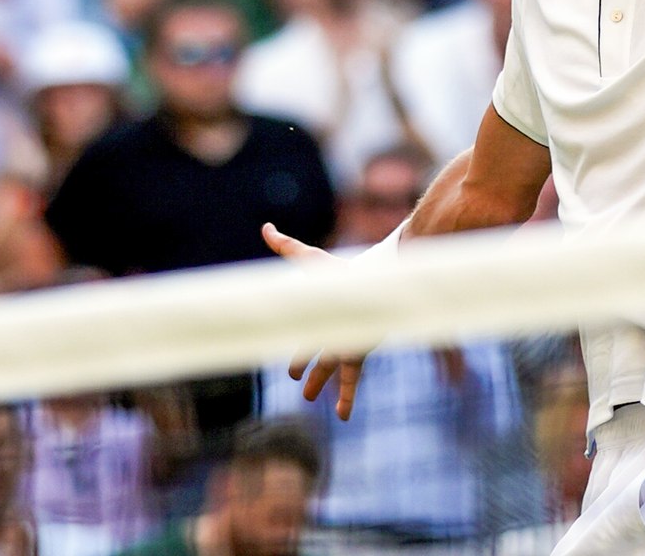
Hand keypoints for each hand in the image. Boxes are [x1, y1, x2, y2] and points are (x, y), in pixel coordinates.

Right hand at [262, 223, 368, 420]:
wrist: (378, 282)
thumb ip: (288, 245)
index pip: (304, 331)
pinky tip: (342, 417)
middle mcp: (332, 329)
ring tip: (311, 399)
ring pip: (330, 370)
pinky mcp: (358, 352)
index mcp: (321, 312)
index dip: (297, 345)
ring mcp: (345, 342)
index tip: (290, 362)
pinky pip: (351, 381)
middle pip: (316, 352)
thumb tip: (266, 227)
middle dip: (306, 365)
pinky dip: (346, 399)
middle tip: (296, 378)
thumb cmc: (343, 269)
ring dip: (321, 385)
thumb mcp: (310, 258)